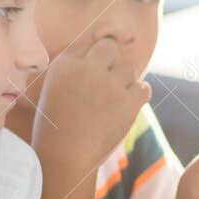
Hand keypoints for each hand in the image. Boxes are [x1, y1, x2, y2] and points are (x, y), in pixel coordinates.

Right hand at [31, 35, 150, 175]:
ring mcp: (109, 84)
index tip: (93, 72)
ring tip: (110, 103)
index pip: (88, 41)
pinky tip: (125, 107)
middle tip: (105, 84)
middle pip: (110, 46)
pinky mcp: (128, 102)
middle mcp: (88, 68)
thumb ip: (75, 70)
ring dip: (124, 82)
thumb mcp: (55, 89)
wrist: (64, 157)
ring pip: (129, 68)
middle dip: (110, 62)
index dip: (94, 56)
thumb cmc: (55, 128)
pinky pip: (144, 88)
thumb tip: (100, 55)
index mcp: (65, 63)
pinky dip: (138, 96)